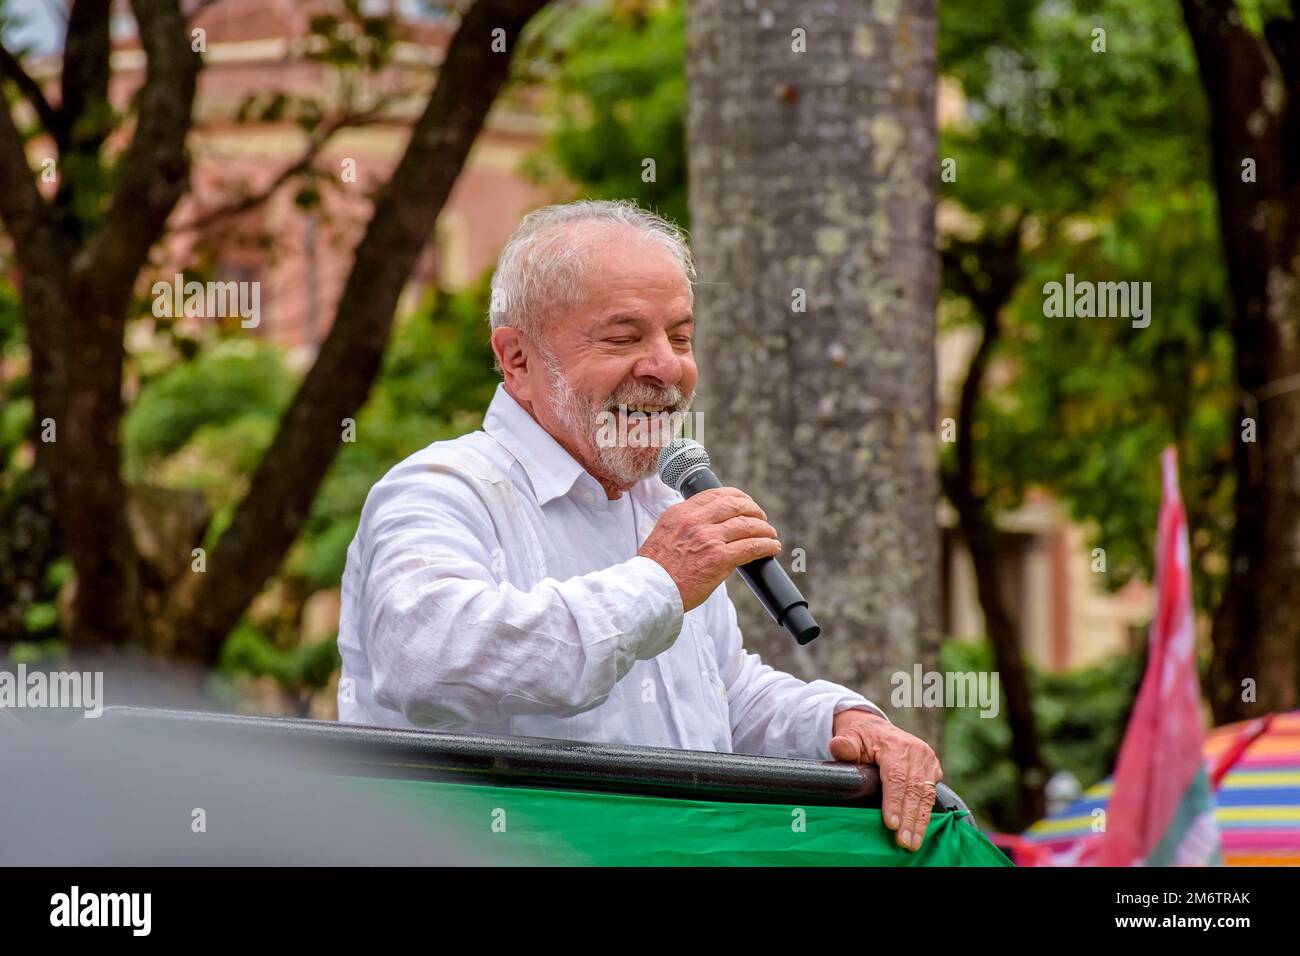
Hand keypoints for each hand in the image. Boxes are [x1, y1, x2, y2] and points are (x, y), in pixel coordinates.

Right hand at [638, 487, 780, 611]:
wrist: (650, 591)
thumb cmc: (656, 570)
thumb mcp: (664, 534)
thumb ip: (683, 525)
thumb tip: (706, 525)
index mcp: (680, 513)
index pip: (715, 494)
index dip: (736, 496)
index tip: (744, 502)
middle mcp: (695, 521)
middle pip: (735, 505)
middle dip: (753, 510)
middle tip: (761, 518)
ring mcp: (708, 539)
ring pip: (747, 525)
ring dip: (764, 529)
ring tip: (770, 534)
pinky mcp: (719, 559)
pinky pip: (750, 546)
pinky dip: (766, 545)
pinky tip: (772, 547)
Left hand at [829, 708, 942, 851]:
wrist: (878, 729)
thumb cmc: (862, 737)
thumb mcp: (850, 736)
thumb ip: (844, 744)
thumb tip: (838, 747)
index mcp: (895, 744)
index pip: (896, 777)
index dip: (894, 802)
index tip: (891, 823)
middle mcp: (916, 752)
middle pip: (914, 790)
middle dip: (909, 819)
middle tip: (904, 842)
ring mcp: (928, 761)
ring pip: (926, 795)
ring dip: (920, 821)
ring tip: (913, 843)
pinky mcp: (933, 770)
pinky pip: (932, 795)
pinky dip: (926, 814)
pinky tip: (920, 831)